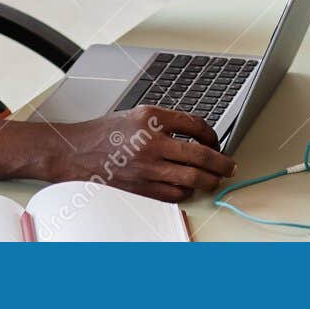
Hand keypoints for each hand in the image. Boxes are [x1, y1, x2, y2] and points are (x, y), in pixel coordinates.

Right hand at [45, 106, 235, 201]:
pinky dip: (188, 192)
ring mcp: (147, 168)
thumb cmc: (108, 131)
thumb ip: (168, 121)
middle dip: (222, 163)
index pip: (196, 125)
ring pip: (192, 179)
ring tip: (216, 178)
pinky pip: (175, 195)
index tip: (217, 140)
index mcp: (152, 118)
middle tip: (230, 165)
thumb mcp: (139, 114)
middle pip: (200, 155)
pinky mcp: (142, 188)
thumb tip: (199, 134)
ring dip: (210, 180)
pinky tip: (191, 187)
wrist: (78, 151)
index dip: (213, 134)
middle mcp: (151, 143)